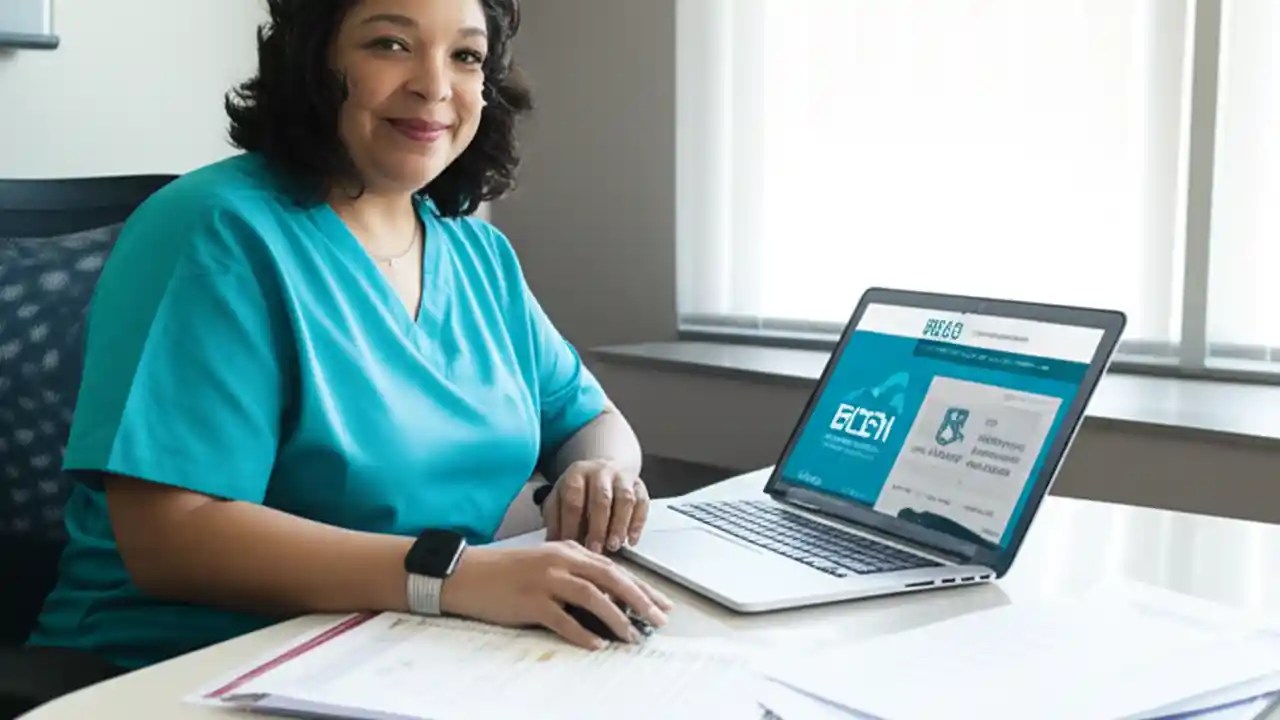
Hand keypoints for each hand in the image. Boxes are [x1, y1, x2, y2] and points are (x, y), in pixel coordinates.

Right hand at [439, 542, 673, 649]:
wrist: (468, 574)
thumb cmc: (507, 572)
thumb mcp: (546, 562)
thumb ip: (574, 571)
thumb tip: (606, 594)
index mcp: (568, 550)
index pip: (613, 568)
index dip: (641, 586)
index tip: (660, 602)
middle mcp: (561, 561)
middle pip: (610, 578)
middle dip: (639, 599)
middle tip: (658, 619)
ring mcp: (546, 580)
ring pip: (592, 596)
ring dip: (616, 617)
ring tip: (632, 635)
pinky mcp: (530, 601)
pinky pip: (563, 619)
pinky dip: (582, 633)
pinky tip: (596, 644)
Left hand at [542, 460, 649, 552]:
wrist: (604, 468)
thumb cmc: (580, 490)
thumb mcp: (560, 498)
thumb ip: (555, 519)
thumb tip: (553, 543)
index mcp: (576, 474)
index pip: (574, 498)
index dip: (572, 523)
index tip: (572, 544)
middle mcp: (600, 472)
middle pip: (601, 498)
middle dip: (598, 527)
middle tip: (595, 549)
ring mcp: (622, 477)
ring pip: (625, 499)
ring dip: (620, 525)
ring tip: (614, 545)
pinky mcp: (639, 485)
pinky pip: (642, 503)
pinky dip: (638, 523)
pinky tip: (631, 539)